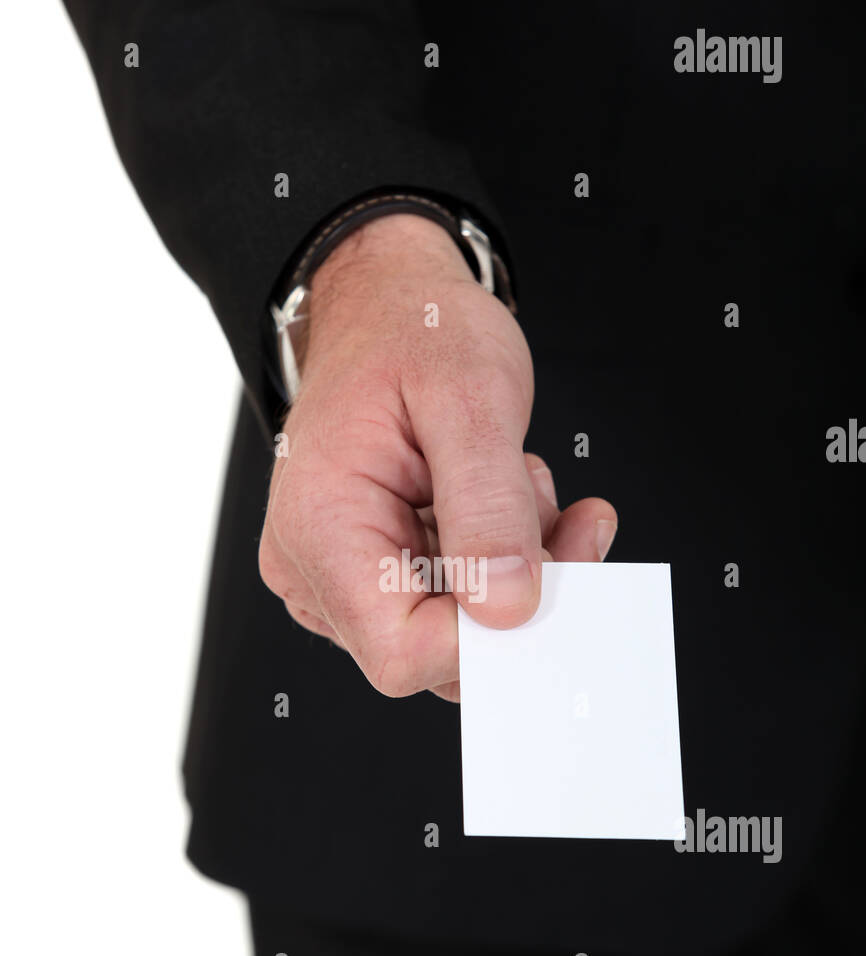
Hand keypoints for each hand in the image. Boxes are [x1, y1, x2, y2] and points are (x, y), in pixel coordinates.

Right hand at [259, 214, 616, 700]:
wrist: (388, 302)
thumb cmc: (415, 330)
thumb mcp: (469, 396)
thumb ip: (488, 507)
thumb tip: (506, 607)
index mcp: (320, 528)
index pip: (403, 652)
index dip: (486, 634)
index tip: (548, 568)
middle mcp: (314, 566)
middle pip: (432, 652)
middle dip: (516, 594)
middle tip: (559, 517)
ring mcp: (339, 574)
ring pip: (454, 631)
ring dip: (516, 570)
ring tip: (521, 485)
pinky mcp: (372, 569)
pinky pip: (453, 603)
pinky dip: (502, 560)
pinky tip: (510, 498)